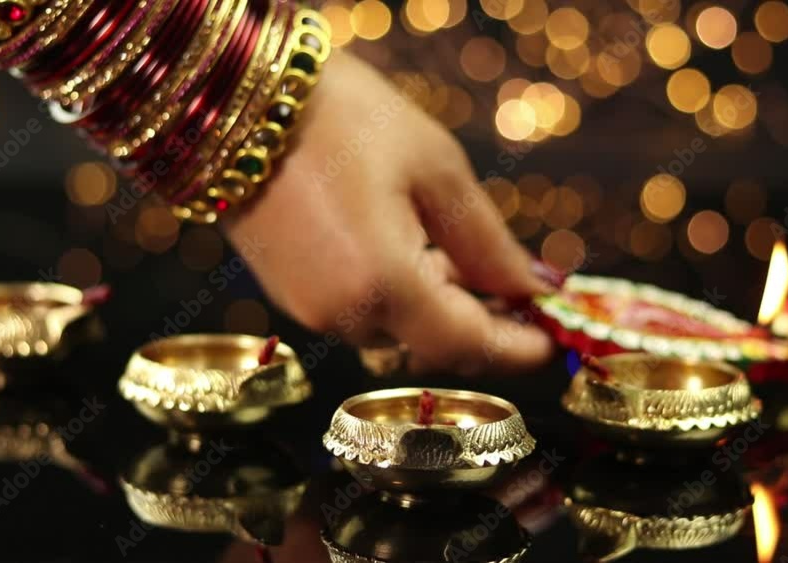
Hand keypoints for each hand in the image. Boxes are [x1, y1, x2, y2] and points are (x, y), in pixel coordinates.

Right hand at [223, 51, 554, 374]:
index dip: (515, 348)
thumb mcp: (435, 170)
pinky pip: (362, 312)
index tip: (551, 339)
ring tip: (462, 256)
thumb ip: (488, 243)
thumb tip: (532, 288)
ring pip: (397, 330)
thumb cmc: (342, 118)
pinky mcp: (289, 294)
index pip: (467, 344)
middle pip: (432, 344)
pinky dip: (398, 295)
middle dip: (480, 321)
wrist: (236, 99)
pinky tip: (413, 250)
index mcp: (383, 286)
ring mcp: (308, 310)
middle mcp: (341, 315)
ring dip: (439, 306)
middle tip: (517, 285)